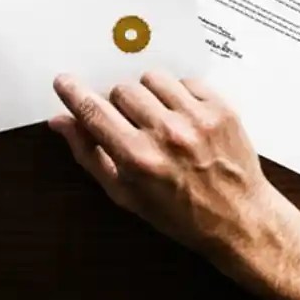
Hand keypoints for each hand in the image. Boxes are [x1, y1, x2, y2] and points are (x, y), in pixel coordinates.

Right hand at [49, 71, 285, 260]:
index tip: (64, 82)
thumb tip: (60, 122)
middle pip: (122, 90)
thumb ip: (89, 154)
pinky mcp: (221, 109)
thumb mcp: (125, 195)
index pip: (94, 111)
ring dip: (149, 95)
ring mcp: (197, 119)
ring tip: (160, 118)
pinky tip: (184, 117)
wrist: (239, 220)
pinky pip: (186, 81)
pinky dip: (179, 95)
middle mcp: (166, 134)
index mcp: (137, 158)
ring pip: (153, 79)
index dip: (74, 93)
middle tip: (132, 124)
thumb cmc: (179, 214)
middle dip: (120, 104)